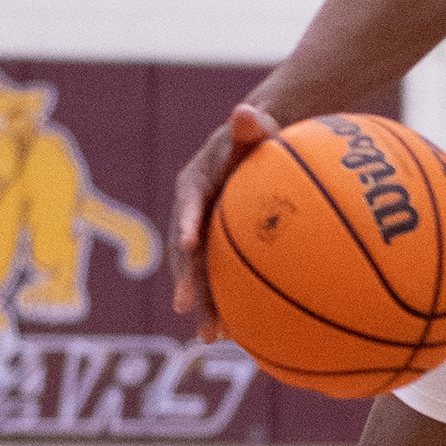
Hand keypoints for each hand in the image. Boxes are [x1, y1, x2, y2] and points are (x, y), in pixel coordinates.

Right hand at [171, 103, 282, 340]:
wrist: (259, 149)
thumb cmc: (262, 137)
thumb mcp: (257, 128)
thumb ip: (251, 124)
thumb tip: (245, 110)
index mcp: (195, 183)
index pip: (187, 203)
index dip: (185, 222)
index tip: (188, 244)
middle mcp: (190, 212)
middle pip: (184, 250)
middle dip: (185, 280)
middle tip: (187, 308)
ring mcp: (201, 234)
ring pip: (198, 273)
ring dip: (203, 303)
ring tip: (211, 336)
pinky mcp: (216, 250)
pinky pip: (218, 278)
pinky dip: (225, 302)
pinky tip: (239, 333)